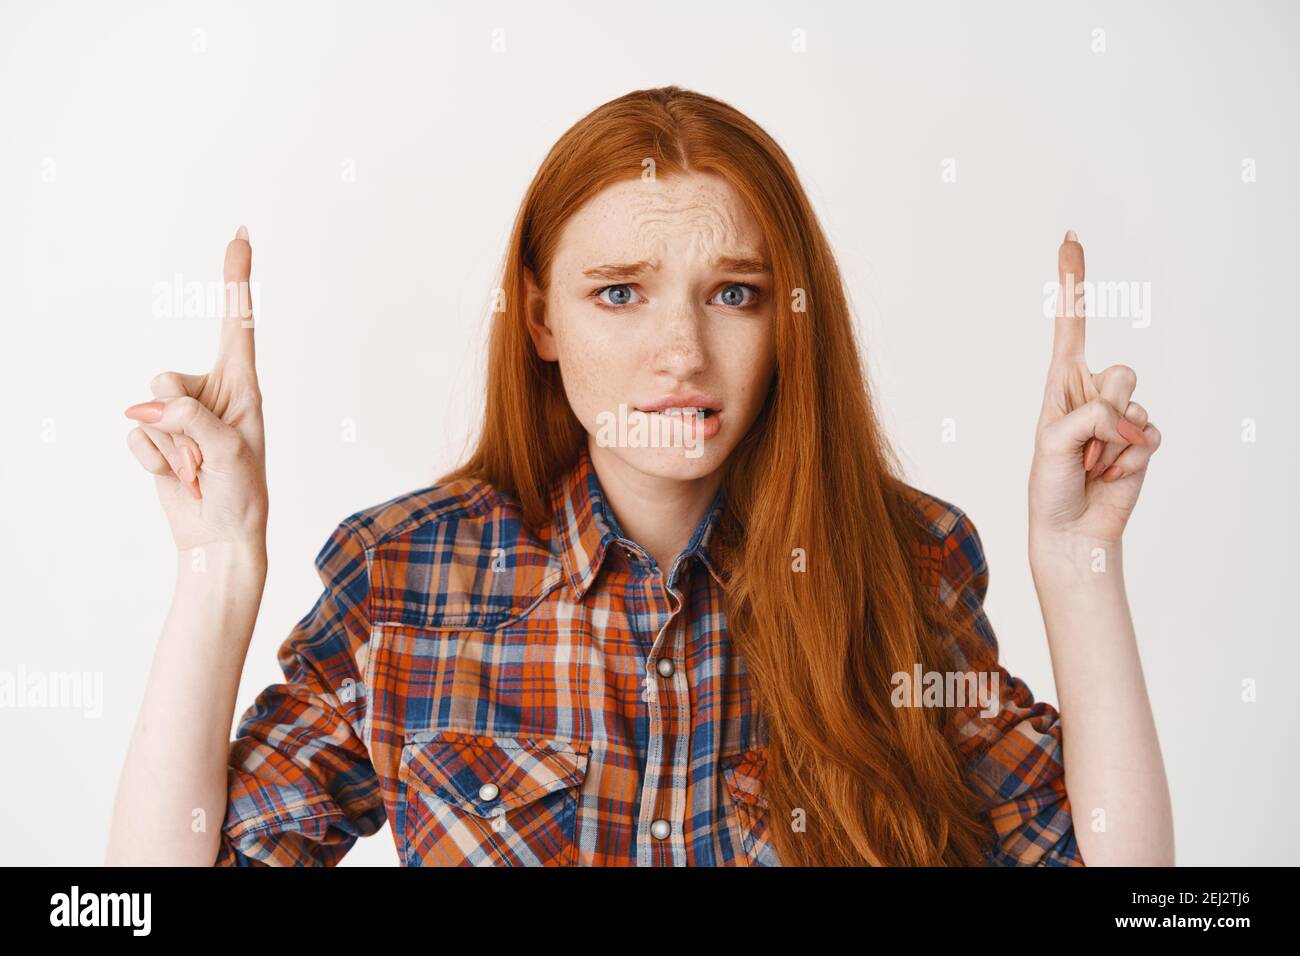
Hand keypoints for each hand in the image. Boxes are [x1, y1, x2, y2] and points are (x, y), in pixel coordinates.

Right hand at [124, 226, 267, 553]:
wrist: (219, 539)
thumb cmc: (242, 495)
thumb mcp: (230, 453)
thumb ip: (194, 419)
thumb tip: (153, 403)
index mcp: (242, 387)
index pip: (236, 323)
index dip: (236, 278)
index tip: (241, 234)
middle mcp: (211, 394)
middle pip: (166, 378)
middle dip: (176, 419)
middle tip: (206, 457)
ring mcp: (180, 415)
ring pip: (147, 408)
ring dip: (168, 446)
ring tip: (197, 469)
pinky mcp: (157, 437)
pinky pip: (135, 436)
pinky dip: (152, 461)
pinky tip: (176, 476)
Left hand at [1028, 230, 1162, 548]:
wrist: (1071, 528)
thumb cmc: (1049, 484)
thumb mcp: (1053, 442)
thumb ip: (1091, 417)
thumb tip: (1132, 418)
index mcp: (1061, 383)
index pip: (1071, 324)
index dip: (1073, 282)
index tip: (1070, 239)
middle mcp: (1092, 392)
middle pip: (1120, 372)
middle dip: (1104, 412)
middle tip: (1080, 447)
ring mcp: (1120, 415)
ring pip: (1135, 403)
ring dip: (1111, 441)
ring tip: (1091, 463)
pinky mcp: (1142, 439)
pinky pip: (1150, 433)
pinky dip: (1129, 459)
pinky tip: (1111, 474)